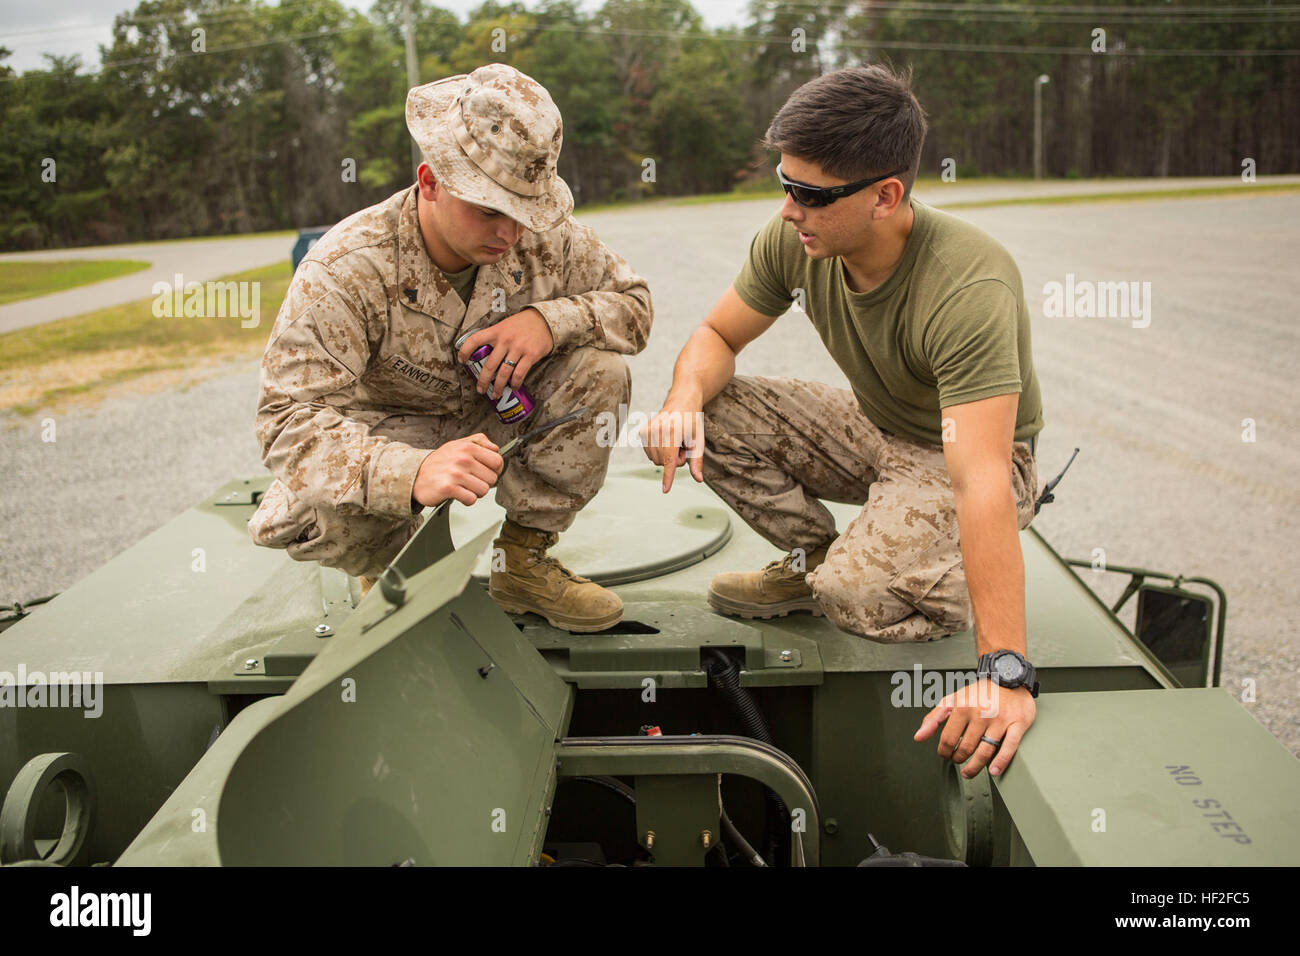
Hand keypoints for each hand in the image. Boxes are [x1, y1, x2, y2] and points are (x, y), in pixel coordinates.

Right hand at [412, 433, 503, 507]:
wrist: (415, 475)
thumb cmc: (439, 462)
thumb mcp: (458, 444)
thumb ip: (479, 441)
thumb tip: (496, 448)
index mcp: (468, 447)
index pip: (498, 461)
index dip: (494, 470)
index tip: (486, 472)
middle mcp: (463, 458)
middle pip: (492, 478)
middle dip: (484, 482)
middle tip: (472, 481)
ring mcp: (456, 473)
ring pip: (484, 490)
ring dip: (476, 492)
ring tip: (465, 487)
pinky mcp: (449, 488)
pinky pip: (471, 499)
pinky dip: (467, 500)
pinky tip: (459, 494)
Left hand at [456, 308, 553, 399]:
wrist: (544, 320)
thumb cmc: (523, 324)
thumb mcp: (505, 325)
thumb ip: (495, 337)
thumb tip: (484, 353)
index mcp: (496, 331)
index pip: (475, 340)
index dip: (465, 351)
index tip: (462, 361)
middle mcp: (506, 340)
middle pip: (490, 365)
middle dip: (483, 381)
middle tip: (480, 389)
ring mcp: (518, 348)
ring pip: (504, 372)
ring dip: (498, 386)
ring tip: (495, 394)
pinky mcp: (530, 355)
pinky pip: (519, 373)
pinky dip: (515, 383)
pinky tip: (513, 387)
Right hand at [639, 402, 704, 492]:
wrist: (681, 401)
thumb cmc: (692, 422)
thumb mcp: (698, 441)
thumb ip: (696, 461)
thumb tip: (698, 479)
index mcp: (673, 432)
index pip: (670, 459)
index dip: (668, 476)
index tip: (665, 490)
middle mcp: (658, 430)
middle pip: (663, 463)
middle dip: (673, 460)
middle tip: (682, 446)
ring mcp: (648, 430)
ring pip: (654, 460)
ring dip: (665, 456)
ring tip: (673, 441)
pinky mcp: (642, 432)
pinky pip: (649, 454)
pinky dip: (658, 452)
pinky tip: (665, 440)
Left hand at [913, 678, 1035, 778]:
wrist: (1007, 677)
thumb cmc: (980, 692)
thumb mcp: (952, 700)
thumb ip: (934, 718)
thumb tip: (918, 737)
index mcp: (963, 707)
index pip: (948, 738)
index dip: (944, 751)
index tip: (945, 755)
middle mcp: (981, 713)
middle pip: (966, 748)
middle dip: (958, 759)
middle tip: (958, 760)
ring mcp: (1000, 720)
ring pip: (985, 751)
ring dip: (975, 767)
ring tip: (969, 771)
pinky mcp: (1018, 724)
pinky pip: (1009, 748)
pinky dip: (1000, 762)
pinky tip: (993, 770)